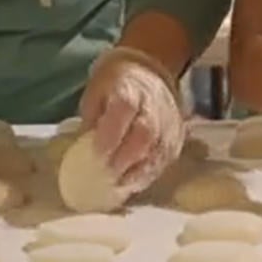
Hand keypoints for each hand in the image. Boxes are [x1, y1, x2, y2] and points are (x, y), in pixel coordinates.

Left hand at [77, 47, 184, 196]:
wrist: (147, 74)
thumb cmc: (113, 87)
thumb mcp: (95, 94)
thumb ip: (91, 119)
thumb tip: (85, 148)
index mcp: (130, 88)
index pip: (125, 108)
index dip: (111, 133)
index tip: (96, 154)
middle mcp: (153, 105)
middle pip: (145, 133)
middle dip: (124, 158)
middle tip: (106, 175)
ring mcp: (168, 122)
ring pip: (158, 150)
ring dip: (137, 172)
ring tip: (118, 186)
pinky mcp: (176, 138)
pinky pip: (165, 159)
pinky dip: (148, 175)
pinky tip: (133, 184)